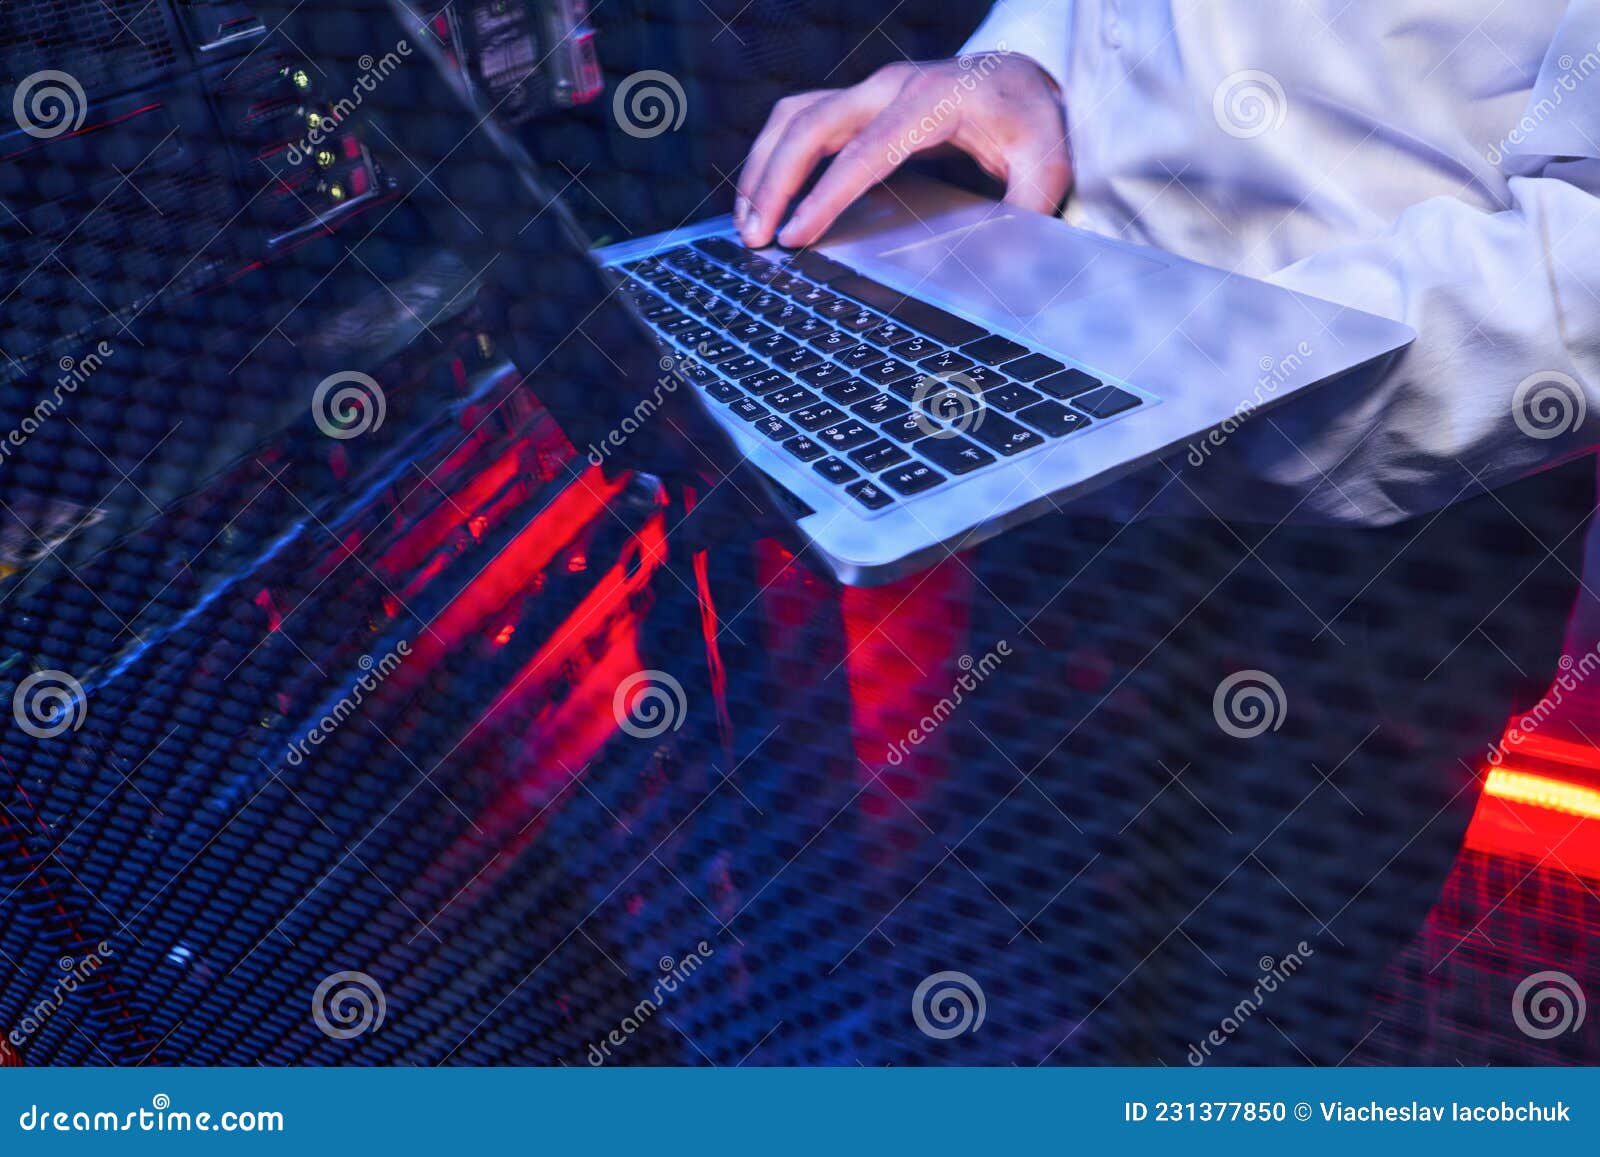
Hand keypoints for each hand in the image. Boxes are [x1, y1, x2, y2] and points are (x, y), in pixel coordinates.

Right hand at [734, 53, 1071, 249]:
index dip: (826, 195)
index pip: (865, 151)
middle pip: (810, 125)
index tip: (796, 235)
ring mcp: (869, 92)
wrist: (1023, 80)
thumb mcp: (1047, 165)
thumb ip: (1027, 205)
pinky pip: (799, 122)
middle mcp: (891, 88)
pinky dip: (773, 158)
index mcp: (933, 101)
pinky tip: (763, 201)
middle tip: (755, 239)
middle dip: (774, 182)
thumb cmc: (1032, 123)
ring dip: (762, 168)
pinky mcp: (857, 106)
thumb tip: (1006, 258)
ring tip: (746, 225)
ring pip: (793, 118)